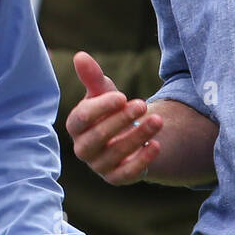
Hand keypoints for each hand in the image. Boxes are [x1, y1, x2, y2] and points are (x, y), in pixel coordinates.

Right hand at [66, 50, 162, 184]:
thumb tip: (81, 56)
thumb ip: (93, 76)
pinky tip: (156, 145)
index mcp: (76, 125)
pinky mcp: (116, 178)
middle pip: (97, 137)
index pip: (81, 119)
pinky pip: (126, 174)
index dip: (101, 108)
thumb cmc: (111, 110)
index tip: (122, 96)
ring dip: (137, 136)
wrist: (127, 134)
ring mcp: (98, 165)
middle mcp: (83, 148)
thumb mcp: (104, 91)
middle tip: (142, 105)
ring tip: (158, 120)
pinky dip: (142, 161)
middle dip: (121, 120)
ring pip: (115, 154)